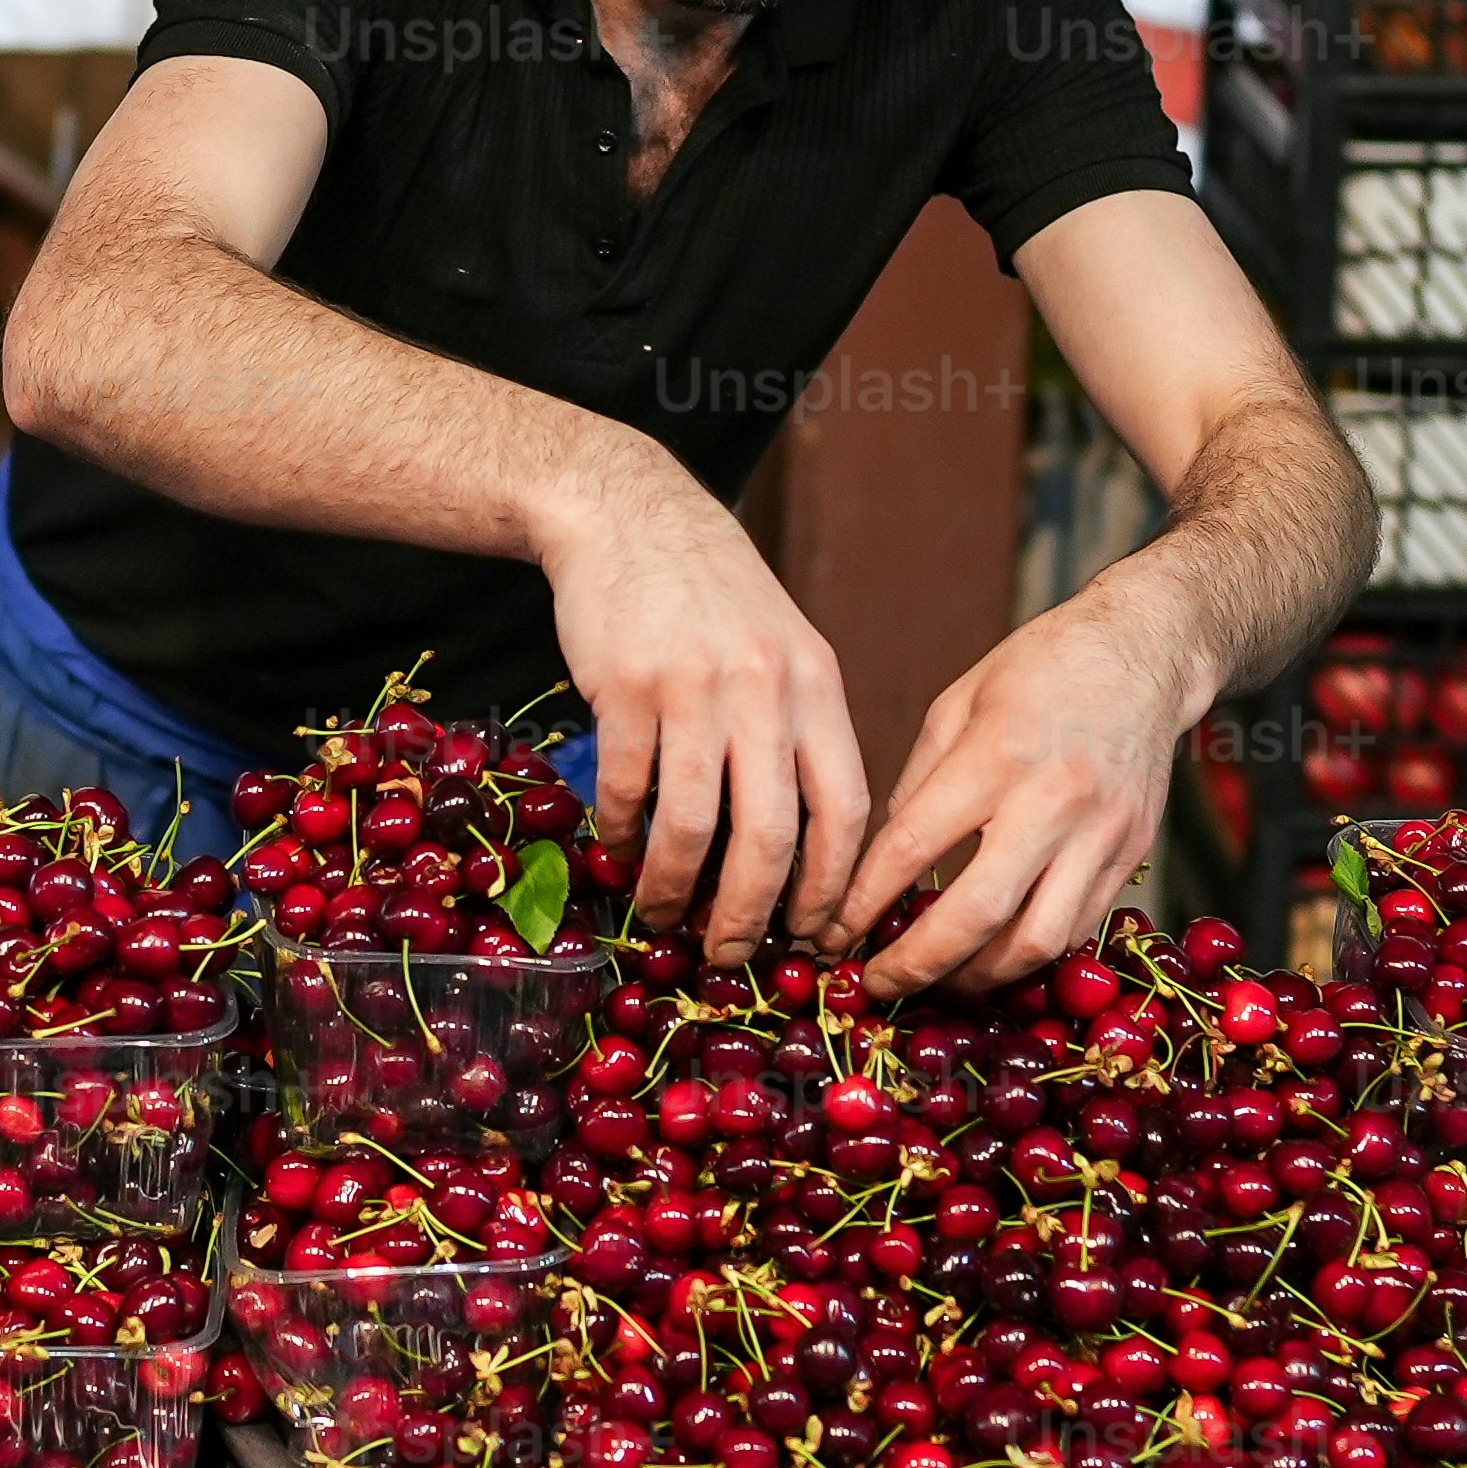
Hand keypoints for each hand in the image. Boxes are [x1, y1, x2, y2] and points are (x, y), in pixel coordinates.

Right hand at [541, 446, 868, 959]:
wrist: (630, 513)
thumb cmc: (711, 596)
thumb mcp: (782, 650)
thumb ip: (799, 732)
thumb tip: (806, 850)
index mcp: (816, 686)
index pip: (847, 809)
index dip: (834, 888)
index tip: (817, 937)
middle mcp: (765, 689)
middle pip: (771, 836)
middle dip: (751, 915)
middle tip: (731, 954)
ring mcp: (694, 688)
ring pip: (691, 826)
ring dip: (673, 888)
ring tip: (661, 916)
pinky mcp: (625, 687)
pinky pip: (629, 789)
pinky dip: (622, 835)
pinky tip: (619, 849)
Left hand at [843, 587, 1201, 991]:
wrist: (1146, 652)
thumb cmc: (1042, 667)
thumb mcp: (958, 702)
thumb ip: (918, 783)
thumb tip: (882, 863)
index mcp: (995, 754)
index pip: (914, 847)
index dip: (865, 902)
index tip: (833, 933)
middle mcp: (1053, 800)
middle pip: (976, 914)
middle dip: (916, 964)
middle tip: (877, 984)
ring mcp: (1101, 833)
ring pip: (1036, 941)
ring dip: (977, 976)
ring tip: (937, 980)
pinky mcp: (1132, 853)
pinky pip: (1077, 930)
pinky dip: (1030, 956)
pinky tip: (995, 955)